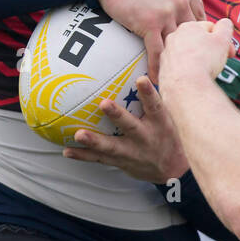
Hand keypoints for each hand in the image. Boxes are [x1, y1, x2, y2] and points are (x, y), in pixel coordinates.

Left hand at [62, 78, 188, 182]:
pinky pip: (99, 159)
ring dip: (94, 141)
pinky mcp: (121, 162)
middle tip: (104, 103)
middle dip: (117, 115)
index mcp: (160, 124)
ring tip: (78, 135)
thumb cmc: (168, 136)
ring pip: (111, 147)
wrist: (172, 171)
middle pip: (130, 126)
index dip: (149, 93)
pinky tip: (67, 151)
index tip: (141, 79)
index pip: (155, 106)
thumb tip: (142, 69)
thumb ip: (156, 99)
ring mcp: (132, 153)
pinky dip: (83, 156)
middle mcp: (146, 138)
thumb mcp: (170, 118)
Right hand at [99, 0, 206, 79]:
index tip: (202, 47)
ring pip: (177, 43)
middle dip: (196, 51)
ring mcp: (166, 13)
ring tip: (180, 78)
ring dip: (178, 62)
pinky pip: (157, 50)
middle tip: (198, 68)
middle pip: (194, 33)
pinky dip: (157, 67)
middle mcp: (180, 1)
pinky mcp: (149, 24)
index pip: (200, 15)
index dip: (202, 33)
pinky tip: (158, 79)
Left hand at [159, 18, 236, 88]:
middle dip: (208, 50)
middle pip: (196, 41)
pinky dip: (187, 71)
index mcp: (188, 27)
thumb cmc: (204, 61)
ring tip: (206, 71)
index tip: (229, 53)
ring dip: (197, 60)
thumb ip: (225, 27)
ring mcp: (166, 53)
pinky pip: (179, 67)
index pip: (209, 28)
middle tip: (218, 61)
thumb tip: (225, 23)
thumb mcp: (222, 39)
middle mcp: (174, 37)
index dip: (222, 40)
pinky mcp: (163, 69)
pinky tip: (194, 78)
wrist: (185, 85)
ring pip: (187, 54)